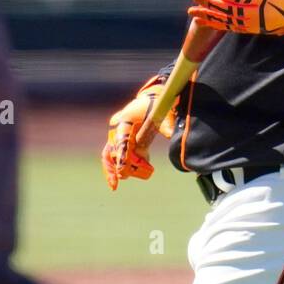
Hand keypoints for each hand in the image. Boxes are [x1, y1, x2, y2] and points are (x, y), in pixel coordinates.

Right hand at [101, 77, 176, 191]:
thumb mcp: (162, 115)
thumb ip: (166, 127)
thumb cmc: (155, 106)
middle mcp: (117, 128)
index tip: (123, 167)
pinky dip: (117, 166)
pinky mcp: (119, 141)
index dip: (122, 154)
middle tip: (122, 177)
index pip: (122, 139)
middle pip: (111, 149)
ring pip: (109, 154)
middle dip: (114, 165)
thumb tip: (173, 138)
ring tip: (115, 184)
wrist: (149, 100)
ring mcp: (116, 135)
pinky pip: (115, 155)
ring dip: (112, 169)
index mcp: (125, 119)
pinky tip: (121, 177)